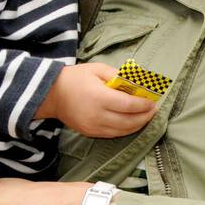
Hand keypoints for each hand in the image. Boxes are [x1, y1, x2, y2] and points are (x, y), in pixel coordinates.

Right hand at [34, 61, 158, 135]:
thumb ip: (118, 76)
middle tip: (154, 110)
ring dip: (138, 125)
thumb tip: (137, 83)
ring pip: (123, 131)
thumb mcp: (97, 69)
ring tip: (146, 116)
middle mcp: (97, 115)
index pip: (129, 105)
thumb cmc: (74, 78)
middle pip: (129, 121)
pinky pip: (113, 134)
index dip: (144, 105)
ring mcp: (93, 127)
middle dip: (145, 117)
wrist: (51, 94)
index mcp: (99, 97)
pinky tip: (132, 122)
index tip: (154, 101)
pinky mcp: (90, 133)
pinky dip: (125, 129)